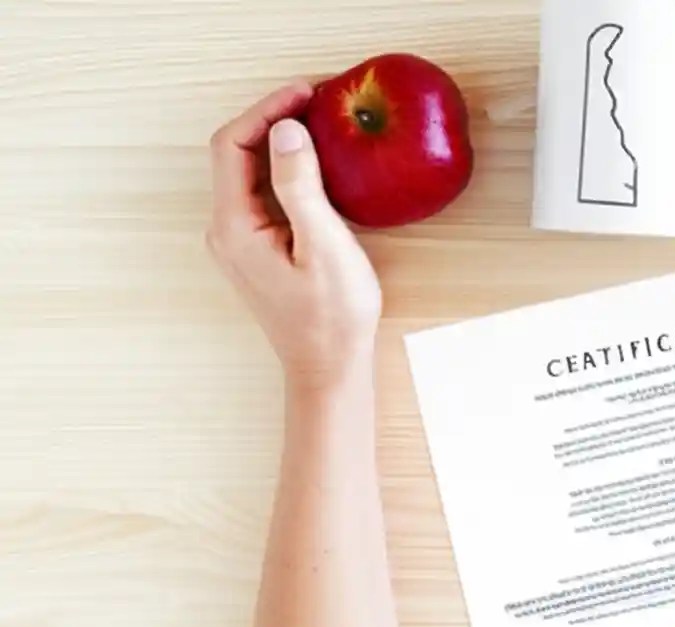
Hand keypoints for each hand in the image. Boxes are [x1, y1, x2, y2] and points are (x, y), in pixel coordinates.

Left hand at [206, 82, 382, 390]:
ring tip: (320, 120)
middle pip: (236, 153)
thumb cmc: (332, 316)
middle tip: (317, 99)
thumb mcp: (324, 246)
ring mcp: (239, 241)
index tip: (306, 93)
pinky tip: (316, 162)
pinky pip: (262, 193)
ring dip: (280, 141)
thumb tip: (287, 131)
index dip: (266, 110)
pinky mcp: (257, 248)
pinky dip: (286, 167)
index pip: (232, 145)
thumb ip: (301, 187)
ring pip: (249, 172)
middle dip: (272, 118)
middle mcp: (226, 230)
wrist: (328, 368)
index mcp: (234, 226)